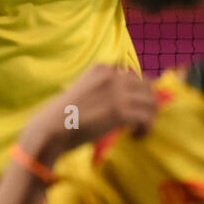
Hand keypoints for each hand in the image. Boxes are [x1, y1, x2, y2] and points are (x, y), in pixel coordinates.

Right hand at [18, 65, 157, 166]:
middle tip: (140, 119)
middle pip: (147, 86)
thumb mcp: (82, 89)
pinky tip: (135, 136)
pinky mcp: (120, 112)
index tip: (132, 106)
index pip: (133, 75)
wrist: (51, 128)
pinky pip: (147, 118)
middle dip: (146, 103)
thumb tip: (121, 96)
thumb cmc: (63, 114)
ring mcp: (117, 93)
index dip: (136, 92)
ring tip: (138, 129)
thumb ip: (101, 87)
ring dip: (148, 117)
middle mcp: (112, 76)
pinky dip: (145, 128)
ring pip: (151, 102)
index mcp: (101, 68)